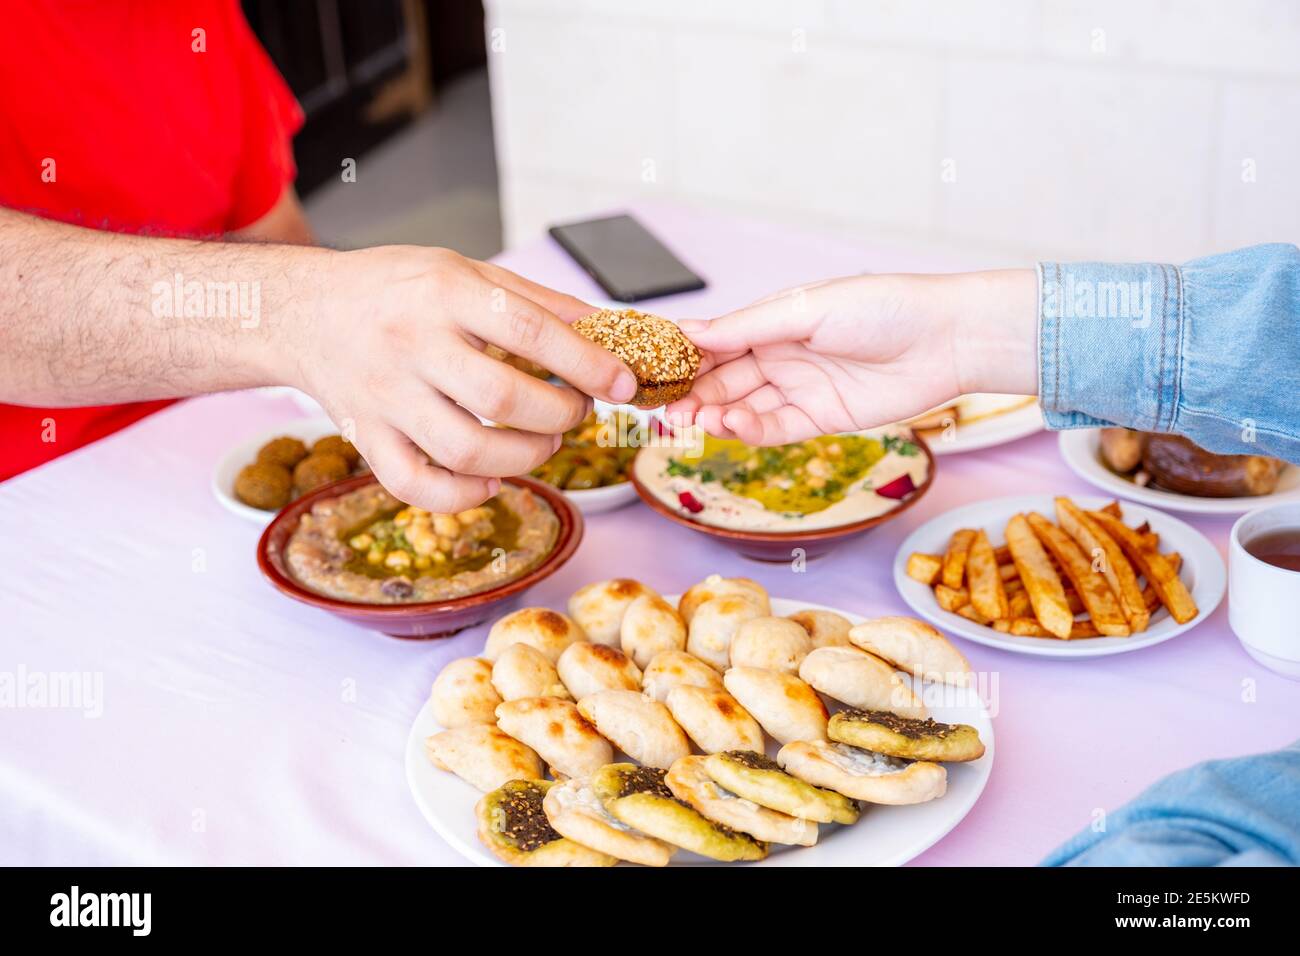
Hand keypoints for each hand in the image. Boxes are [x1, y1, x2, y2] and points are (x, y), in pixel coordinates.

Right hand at [285, 246, 636, 511]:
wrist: (303, 311)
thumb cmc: (396, 289)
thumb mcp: (466, 272)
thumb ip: (538, 303)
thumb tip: (611, 330)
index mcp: (444, 293)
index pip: (529, 332)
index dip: (586, 363)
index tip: (623, 384)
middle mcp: (410, 345)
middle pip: (502, 399)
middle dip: (560, 415)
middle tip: (575, 410)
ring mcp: (384, 398)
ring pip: (466, 451)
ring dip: (525, 458)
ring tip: (544, 442)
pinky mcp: (365, 438)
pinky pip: (417, 486)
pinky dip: (464, 495)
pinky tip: (490, 480)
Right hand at [667, 270, 1037, 444]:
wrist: (945, 340)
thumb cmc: (882, 308)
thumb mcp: (806, 310)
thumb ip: (748, 327)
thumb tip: (691, 332)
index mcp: (774, 322)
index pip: (718, 342)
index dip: (686, 358)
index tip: (655, 372)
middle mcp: (782, 356)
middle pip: (724, 380)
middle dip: (692, 394)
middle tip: (664, 410)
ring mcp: (800, 389)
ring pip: (743, 407)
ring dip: (715, 415)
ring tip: (693, 421)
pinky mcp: (821, 419)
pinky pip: (774, 429)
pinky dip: (749, 431)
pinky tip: (730, 426)